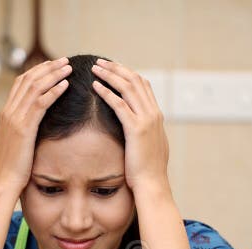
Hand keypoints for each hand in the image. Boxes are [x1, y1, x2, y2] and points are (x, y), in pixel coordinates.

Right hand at [0, 57, 71, 194]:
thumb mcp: (12, 144)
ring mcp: (15, 119)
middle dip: (47, 68)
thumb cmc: (11, 169)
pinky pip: (40, 103)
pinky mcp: (24, 128)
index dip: (37, 71)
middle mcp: (9, 112)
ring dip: (53, 75)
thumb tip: (26, 128)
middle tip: (64, 60)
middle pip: (28, 80)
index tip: (53, 66)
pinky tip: (66, 85)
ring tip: (68, 67)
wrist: (3, 181)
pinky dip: (53, 91)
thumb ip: (18, 131)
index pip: (21, 83)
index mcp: (6, 114)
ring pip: (35, 87)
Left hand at [91, 58, 169, 191]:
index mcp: (156, 116)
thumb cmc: (147, 170)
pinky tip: (95, 86)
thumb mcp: (149, 146)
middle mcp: (153, 114)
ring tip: (95, 68)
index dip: (127, 73)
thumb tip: (138, 129)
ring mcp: (146, 120)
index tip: (112, 68)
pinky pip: (119, 104)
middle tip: (100, 61)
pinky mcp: (136, 129)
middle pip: (135, 80)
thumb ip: (145, 132)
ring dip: (110, 75)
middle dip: (116, 68)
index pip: (143, 85)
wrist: (152, 184)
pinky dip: (106, 92)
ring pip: (127, 87)